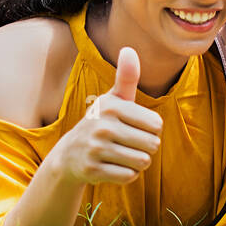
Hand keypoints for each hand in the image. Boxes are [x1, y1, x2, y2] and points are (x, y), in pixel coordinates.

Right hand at [53, 47, 162, 188]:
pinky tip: (113, 166)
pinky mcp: (92, 171)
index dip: (151, 130)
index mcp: (112, 107)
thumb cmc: (102, 122)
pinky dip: (127, 174)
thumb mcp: (113, 100)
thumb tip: (129, 49)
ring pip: (142, 162)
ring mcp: (95, 149)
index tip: (134, 127)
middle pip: (152, 145)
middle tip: (128, 143)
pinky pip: (129, 176)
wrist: (69, 155)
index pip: (157, 125)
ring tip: (121, 154)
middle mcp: (102, 126)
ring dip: (137, 162)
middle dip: (146, 147)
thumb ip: (127, 77)